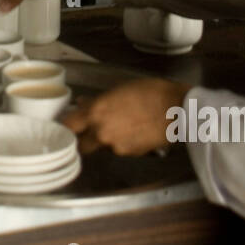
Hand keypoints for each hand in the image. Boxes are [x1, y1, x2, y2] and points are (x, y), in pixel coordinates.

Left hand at [62, 78, 191, 155]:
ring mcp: (116, 147)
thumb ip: (97, 101)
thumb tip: (82, 104)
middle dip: (83, 139)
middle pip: (81, 145)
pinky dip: (122, 142)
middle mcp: (101, 133)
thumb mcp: (119, 89)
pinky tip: (135, 131)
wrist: (178, 110)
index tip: (67, 124)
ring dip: (106, 139)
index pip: (68, 126)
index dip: (65, 126)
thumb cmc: (149, 92)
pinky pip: (119, 149)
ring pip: (102, 146)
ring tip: (122, 125)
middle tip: (90, 130)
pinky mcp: (131, 154)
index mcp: (96, 113)